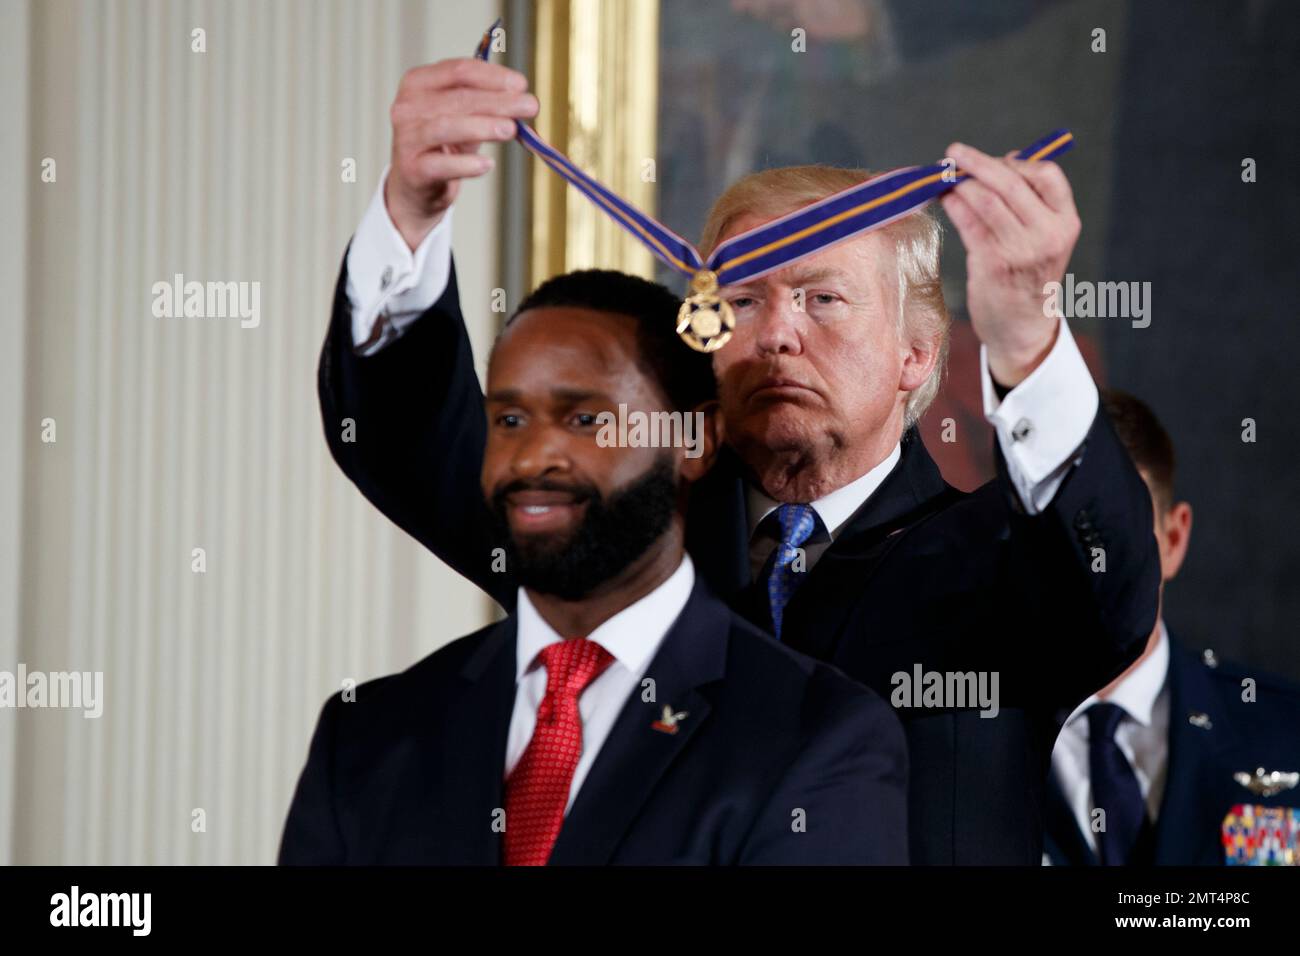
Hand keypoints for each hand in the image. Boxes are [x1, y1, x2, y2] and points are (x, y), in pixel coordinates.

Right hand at [386, 58, 538, 249]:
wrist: (417, 184)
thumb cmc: (443, 143)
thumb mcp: (462, 116)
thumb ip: (487, 103)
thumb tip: (522, 98)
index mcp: (418, 82)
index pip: (459, 71)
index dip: (493, 76)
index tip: (522, 84)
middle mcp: (407, 107)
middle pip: (458, 98)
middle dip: (498, 101)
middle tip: (530, 106)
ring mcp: (407, 138)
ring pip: (447, 127)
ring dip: (483, 127)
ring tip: (511, 129)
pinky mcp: (413, 170)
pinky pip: (441, 165)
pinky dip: (466, 164)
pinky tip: (487, 164)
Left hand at [939, 143, 1081, 386]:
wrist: (1022, 326)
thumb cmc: (1027, 276)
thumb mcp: (1044, 238)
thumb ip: (1030, 203)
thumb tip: (999, 161)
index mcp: (1066, 222)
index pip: (1047, 175)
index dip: (1017, 161)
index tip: (996, 159)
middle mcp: (1047, 233)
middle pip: (1010, 182)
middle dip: (978, 162)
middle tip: (953, 152)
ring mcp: (1021, 249)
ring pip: (986, 200)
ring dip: (961, 183)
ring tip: (944, 178)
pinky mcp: (993, 263)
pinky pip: (969, 223)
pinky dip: (954, 205)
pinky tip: (944, 199)